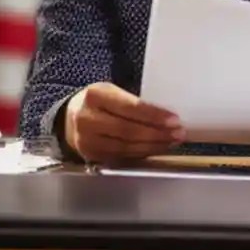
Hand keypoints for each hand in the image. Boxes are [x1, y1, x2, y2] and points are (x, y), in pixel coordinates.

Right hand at [63, 82, 185, 162]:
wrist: (70, 119)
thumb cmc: (98, 103)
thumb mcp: (111, 92)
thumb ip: (133, 103)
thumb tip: (166, 117)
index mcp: (95, 96)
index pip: (130, 107)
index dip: (154, 115)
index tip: (174, 119)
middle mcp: (87, 119)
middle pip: (129, 130)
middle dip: (157, 133)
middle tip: (178, 133)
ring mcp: (88, 140)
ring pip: (127, 146)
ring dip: (153, 146)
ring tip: (171, 142)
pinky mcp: (92, 156)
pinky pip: (122, 156)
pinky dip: (142, 153)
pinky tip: (156, 149)